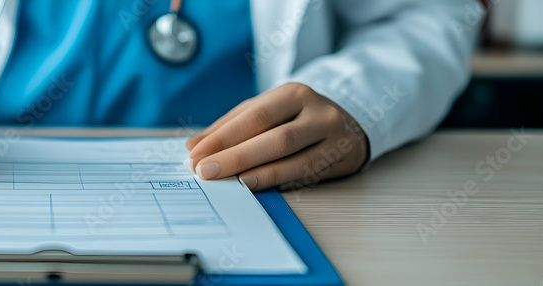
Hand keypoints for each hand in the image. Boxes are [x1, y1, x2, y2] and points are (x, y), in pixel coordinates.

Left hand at [185, 82, 368, 190]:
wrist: (348, 126)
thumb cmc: (296, 120)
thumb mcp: (265, 113)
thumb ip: (230, 127)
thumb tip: (193, 146)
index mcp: (293, 93)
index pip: (253, 116)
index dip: (222, 137)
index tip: (195, 154)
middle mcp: (316, 110)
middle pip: (271, 135)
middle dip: (234, 155)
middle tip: (204, 170)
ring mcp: (332, 133)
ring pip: (289, 154)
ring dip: (253, 170)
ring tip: (226, 180)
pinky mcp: (342, 156)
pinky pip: (304, 171)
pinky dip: (275, 179)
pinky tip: (252, 184)